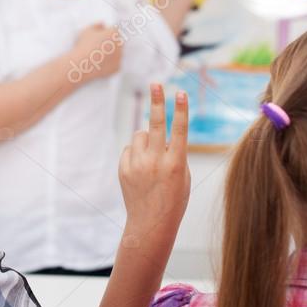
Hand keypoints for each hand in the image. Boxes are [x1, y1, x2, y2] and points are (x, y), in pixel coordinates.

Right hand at [68, 23, 122, 83]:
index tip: (100, 38)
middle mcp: (120, 44)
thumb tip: (102, 24)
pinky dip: (109, 64)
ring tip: (98, 56)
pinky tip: (100, 63)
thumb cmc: (84, 45)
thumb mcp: (87, 30)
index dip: (106, 33)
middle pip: (117, 42)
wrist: (82, 63)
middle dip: (110, 43)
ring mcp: (120, 56)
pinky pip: (115, 64)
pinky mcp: (117, 67)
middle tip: (98, 47)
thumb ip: (96, 25)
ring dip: (111, 54)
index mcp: (114, 33)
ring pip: (117, 53)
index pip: (114, 30)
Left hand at [119, 84, 190, 233]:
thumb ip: (174, 153)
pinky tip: (141, 169)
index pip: (180, 131)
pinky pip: (130, 149)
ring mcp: (138, 165)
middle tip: (155, 84)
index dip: (181, 110)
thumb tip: (158, 132)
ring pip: (140, 135)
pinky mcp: (124, 169)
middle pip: (156, 124)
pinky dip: (135, 153)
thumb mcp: (183, 176)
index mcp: (176, 164)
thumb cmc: (174, 198)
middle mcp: (156, 162)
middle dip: (157, 101)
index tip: (180, 93)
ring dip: (147, 139)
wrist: (151, 223)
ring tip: (151, 159)